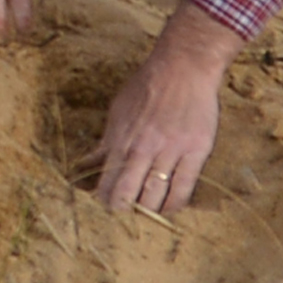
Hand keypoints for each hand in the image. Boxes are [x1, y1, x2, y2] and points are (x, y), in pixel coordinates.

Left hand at [95, 13, 246, 213]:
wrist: (183, 66)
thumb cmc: (147, 86)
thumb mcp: (118, 110)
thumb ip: (106, 141)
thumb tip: (88, 164)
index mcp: (121, 139)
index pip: (107, 182)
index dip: (104, 201)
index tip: (106, 207)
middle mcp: (143, 148)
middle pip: (127, 194)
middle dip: (123, 210)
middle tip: (125, 215)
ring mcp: (170, 151)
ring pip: (155, 195)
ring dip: (148, 211)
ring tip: (147, 213)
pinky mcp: (195, 152)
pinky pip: (183, 189)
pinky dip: (174, 205)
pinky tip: (170, 208)